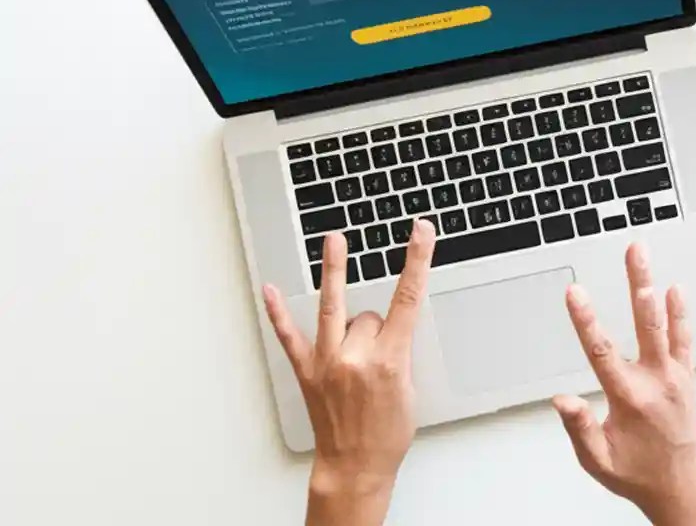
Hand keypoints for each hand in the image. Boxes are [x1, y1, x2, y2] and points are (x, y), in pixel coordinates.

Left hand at [262, 219, 436, 525]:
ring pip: (333, 311)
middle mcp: (356, 358)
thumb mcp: (408, 389)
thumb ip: (398, 352)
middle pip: (367, 314)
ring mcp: (328, 363)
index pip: (408, 298)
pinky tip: (270, 291)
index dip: (417, 260)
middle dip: (376, 328)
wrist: (355, 467)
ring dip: (334, 274)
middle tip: (378, 348)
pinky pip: (290, 338)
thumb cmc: (386, 435)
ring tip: (334, 241)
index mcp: (390, 361)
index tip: (421, 233)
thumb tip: (388, 328)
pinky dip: (278, 314)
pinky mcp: (307, 373)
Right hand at [552, 244, 695, 525]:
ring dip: (655, 288)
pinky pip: (684, 339)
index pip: (601, 351)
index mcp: (628, 398)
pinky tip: (675, 290)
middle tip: (633, 253)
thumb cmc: (637, 472)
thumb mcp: (597, 460)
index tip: (575, 293)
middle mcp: (655, 381)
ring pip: (665, 324)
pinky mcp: (685, 377)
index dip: (586, 320)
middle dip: (636, 283)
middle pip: (644, 323)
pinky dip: (680, 314)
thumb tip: (562, 401)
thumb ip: (579, 428)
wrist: (681, 484)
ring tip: (647, 259)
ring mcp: (674, 376)